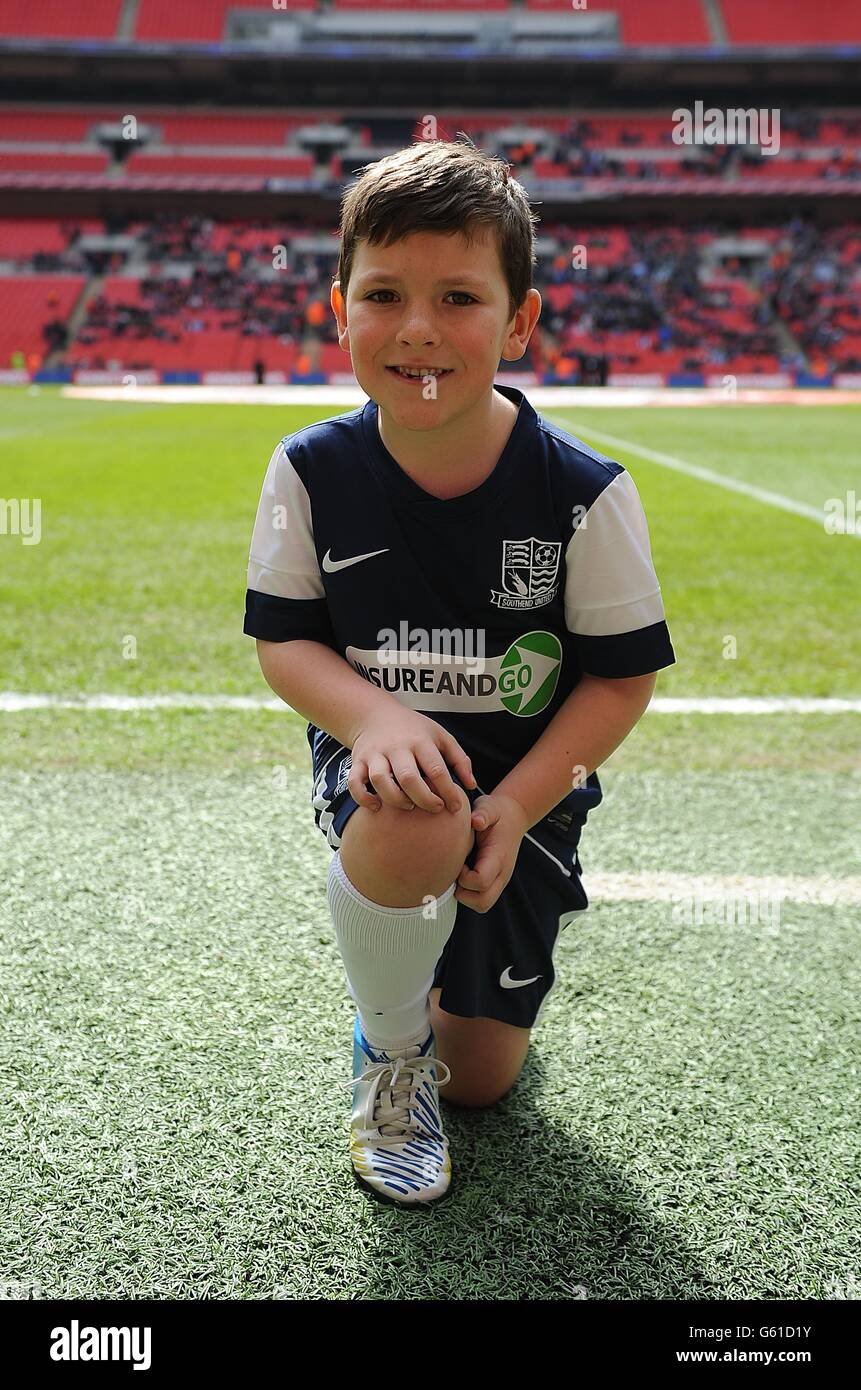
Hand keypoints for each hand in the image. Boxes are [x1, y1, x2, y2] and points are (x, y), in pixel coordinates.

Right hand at [349, 709, 476, 813]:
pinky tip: (377, 806)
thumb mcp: (440, 736)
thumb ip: (459, 759)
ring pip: (381, 781)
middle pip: (409, 778)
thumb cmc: (413, 729)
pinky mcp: (358, 762)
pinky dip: (363, 798)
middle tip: (434, 808)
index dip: (449, 792)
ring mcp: (375, 754)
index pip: (437, 769)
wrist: (374, 714)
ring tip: (408, 805)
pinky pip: (355, 782)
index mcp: (420, 741)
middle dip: (424, 799)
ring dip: (395, 799)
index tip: (456, 807)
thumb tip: (472, 785)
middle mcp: (397, 747)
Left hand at [455, 793, 528, 913]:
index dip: (463, 876)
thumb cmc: (497, 813)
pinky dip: (468, 894)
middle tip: (455, 872)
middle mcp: (502, 874)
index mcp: (498, 857)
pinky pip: (481, 900)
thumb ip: (484, 813)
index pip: (481, 881)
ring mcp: (500, 881)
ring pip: (482, 905)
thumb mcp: (490, 806)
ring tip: (458, 873)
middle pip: (482, 902)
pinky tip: (461, 874)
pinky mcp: (495, 883)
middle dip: (463, 893)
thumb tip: (476, 821)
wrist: (514, 817)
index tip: (457, 860)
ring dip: (465, 895)